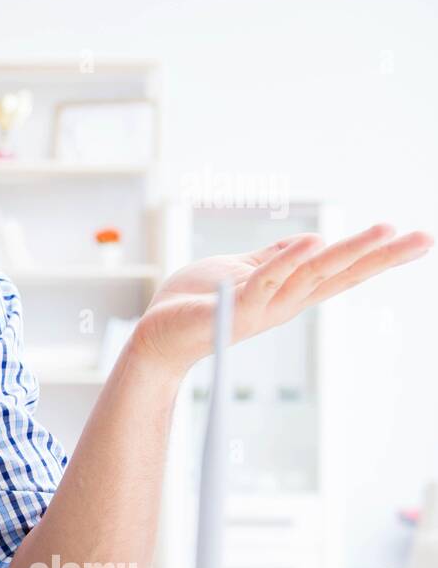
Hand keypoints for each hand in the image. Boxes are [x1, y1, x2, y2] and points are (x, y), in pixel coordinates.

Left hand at [131, 222, 433, 375]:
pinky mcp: (230, 309)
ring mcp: (259, 308)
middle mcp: (281, 302)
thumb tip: (310, 240)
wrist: (156, 338)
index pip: (340, 272)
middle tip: (425, 237)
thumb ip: (272, 258)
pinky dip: (286, 262)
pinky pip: (262, 282)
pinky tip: (312, 241)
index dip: (378, 256)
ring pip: (309, 274)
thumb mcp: (240, 271)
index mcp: (287, 292)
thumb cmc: (195, 304)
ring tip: (384, 230)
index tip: (420, 239)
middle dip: (380, 256)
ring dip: (347, 252)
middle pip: (338, 274)